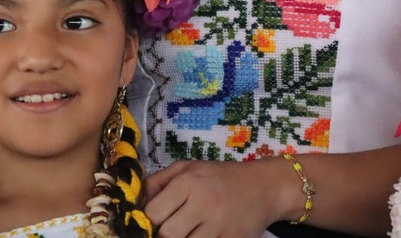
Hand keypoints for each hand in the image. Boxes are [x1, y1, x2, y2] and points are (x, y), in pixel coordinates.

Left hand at [144, 159, 296, 237]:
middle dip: (165, 235)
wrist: (265, 187)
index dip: (150, 221)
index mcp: (189, 182)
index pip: (153, 213)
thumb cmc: (221, 177)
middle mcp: (203, 202)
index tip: (156, 221)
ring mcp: (219, 225)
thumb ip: (158, 182)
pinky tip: (205, 234)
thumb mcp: (189, 168)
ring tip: (189, 231)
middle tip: (174, 228)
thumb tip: (135, 204)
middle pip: (167, 235)